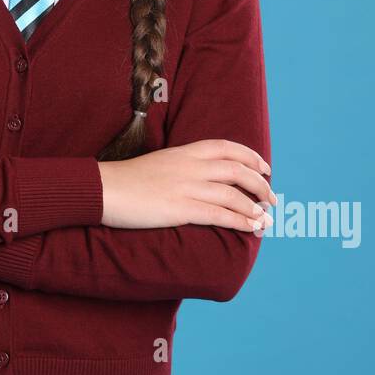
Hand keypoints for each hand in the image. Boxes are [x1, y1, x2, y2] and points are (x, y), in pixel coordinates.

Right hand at [98, 139, 275, 232]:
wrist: (103, 189)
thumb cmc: (127, 180)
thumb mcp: (159, 163)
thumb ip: (182, 166)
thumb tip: (200, 178)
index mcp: (184, 152)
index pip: (227, 147)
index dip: (250, 157)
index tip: (265, 168)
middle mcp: (190, 166)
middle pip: (237, 170)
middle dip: (260, 184)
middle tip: (271, 198)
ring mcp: (186, 187)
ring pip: (233, 194)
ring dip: (254, 208)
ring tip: (265, 218)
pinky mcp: (181, 208)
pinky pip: (220, 214)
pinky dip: (241, 221)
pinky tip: (251, 228)